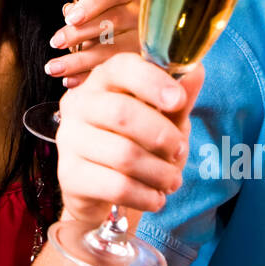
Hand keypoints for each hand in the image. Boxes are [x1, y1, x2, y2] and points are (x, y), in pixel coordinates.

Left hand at [44, 0, 139, 87]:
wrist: (124, 43)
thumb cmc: (102, 22)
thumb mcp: (92, 11)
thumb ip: (80, 10)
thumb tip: (69, 11)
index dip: (90, 6)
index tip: (70, 19)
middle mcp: (137, 15)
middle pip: (110, 22)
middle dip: (79, 34)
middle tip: (56, 43)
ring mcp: (141, 40)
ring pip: (112, 50)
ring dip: (79, 60)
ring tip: (54, 67)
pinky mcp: (139, 64)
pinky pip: (113, 72)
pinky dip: (88, 77)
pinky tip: (70, 80)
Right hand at [55, 52, 201, 226]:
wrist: (102, 189)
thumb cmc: (137, 143)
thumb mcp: (163, 119)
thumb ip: (177, 99)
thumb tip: (195, 70)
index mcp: (101, 80)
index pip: (121, 68)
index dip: (152, 81)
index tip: (178, 101)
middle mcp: (78, 104)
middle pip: (122, 113)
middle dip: (163, 136)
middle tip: (179, 152)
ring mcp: (69, 139)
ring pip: (124, 155)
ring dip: (160, 172)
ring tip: (171, 180)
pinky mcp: (69, 175)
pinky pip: (117, 187)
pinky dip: (146, 196)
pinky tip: (155, 198)